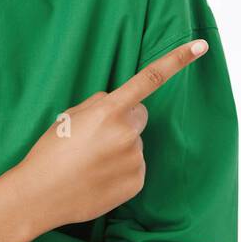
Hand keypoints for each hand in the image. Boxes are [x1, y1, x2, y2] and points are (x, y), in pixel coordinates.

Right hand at [15, 39, 209, 231]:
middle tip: (95, 138)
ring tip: (91, 162)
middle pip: (139, 115)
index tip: (200, 46)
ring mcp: (134, 159)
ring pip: (135, 143)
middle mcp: (127, 133)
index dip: (177, 60)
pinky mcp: (137, 182)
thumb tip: (120, 105)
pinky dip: (121, 170)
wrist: (40, 196)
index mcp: (109, 110)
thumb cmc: (50, 152)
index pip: (150, 79)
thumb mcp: (69, 116)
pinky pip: (136, 167)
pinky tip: (99, 177)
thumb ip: (100, 104)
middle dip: (124, 121)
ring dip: (120, 148)